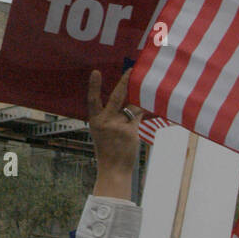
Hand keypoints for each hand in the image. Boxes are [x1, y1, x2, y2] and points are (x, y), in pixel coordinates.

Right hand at [88, 69, 138, 199]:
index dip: (94, 86)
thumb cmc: (109, 150)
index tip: (96, 72)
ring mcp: (117, 125)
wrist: (113, 168)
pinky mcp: (129, 131)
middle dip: (125, 81)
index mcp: (95, 121)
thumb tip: (132, 104)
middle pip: (117, 96)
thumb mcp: (103, 132)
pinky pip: (138, 117)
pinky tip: (146, 111)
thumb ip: (114, 118)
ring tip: (144, 92)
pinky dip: (142, 114)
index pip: (92, 100)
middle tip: (131, 69)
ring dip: (139, 102)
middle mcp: (105, 121)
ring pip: (132, 107)